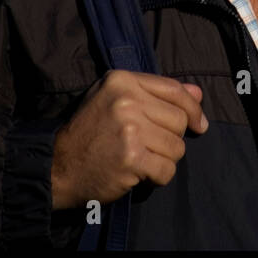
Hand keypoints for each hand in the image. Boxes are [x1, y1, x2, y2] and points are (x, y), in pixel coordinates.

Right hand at [50, 70, 208, 209]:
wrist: (58, 166)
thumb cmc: (90, 132)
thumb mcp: (115, 100)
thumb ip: (156, 93)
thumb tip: (199, 93)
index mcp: (122, 80)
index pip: (174, 90)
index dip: (193, 109)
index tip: (199, 124)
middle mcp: (126, 100)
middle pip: (179, 120)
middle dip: (171, 138)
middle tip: (150, 147)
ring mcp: (129, 129)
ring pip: (176, 147)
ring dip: (163, 159)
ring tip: (141, 159)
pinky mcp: (131, 158)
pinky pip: (167, 170)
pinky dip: (158, 177)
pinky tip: (139, 174)